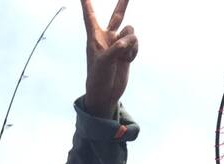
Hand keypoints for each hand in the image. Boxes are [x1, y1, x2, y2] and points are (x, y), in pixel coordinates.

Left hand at [82, 0, 137, 118]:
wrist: (105, 94)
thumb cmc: (98, 78)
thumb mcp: (104, 62)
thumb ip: (116, 48)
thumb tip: (128, 41)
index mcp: (94, 38)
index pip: (90, 17)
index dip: (87, 4)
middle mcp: (107, 38)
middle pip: (117, 15)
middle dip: (123, 3)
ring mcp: (118, 44)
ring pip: (131, 31)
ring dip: (130, 42)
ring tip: (123, 56)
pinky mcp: (127, 51)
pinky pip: (136, 42)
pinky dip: (134, 51)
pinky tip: (127, 60)